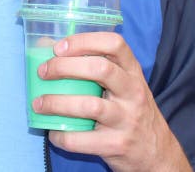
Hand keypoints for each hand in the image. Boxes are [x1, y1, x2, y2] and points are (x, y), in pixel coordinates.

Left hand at [32, 32, 189, 171]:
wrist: (156, 153)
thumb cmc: (128, 109)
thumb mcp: (120, 83)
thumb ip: (89, 64)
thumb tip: (43, 45)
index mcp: (132, 71)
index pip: (115, 43)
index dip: (84, 41)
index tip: (59, 48)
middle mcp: (133, 92)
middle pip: (100, 69)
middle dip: (64, 67)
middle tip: (43, 72)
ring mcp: (127, 119)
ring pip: (90, 106)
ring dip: (57, 103)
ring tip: (38, 104)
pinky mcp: (117, 145)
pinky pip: (83, 139)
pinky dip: (62, 135)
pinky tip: (54, 132)